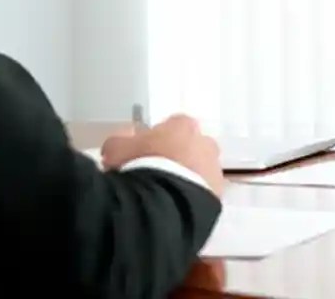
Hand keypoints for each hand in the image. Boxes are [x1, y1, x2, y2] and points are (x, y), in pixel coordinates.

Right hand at [101, 114, 225, 196]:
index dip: (159, 139)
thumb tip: (127, 136)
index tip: (147, 152)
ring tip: (166, 196)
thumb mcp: (115, 150)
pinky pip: (205, 193)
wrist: (163, 206)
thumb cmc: (139, 169)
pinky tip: (176, 207)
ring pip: (201, 171)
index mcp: (183, 125)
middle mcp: (205, 143)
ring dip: (188, 179)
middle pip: (192, 147)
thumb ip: (121, 139)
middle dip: (178, 157)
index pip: (173, 126)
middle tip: (158, 175)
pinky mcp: (218, 196)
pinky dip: (192, 197)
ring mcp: (215, 170)